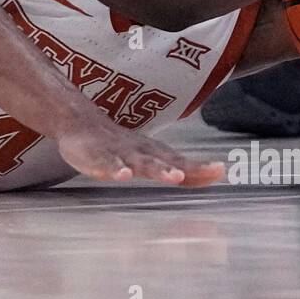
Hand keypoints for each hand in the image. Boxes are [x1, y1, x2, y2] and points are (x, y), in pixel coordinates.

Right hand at [56, 115, 224, 186]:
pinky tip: (121, 174)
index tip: (219, 170)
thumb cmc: (121, 146)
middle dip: (179, 169)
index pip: (180, 161)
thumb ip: (179, 168)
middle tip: (193, 175)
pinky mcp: (94, 156)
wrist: (80, 122)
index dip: (198, 169)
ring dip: (157, 169)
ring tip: (172, 177)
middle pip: (162, 161)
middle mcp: (139, 151)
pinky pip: (105, 163)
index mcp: (153, 152)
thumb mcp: (151, 157)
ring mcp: (118, 153)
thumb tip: (213, 174)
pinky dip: (114, 168)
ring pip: (139, 162)